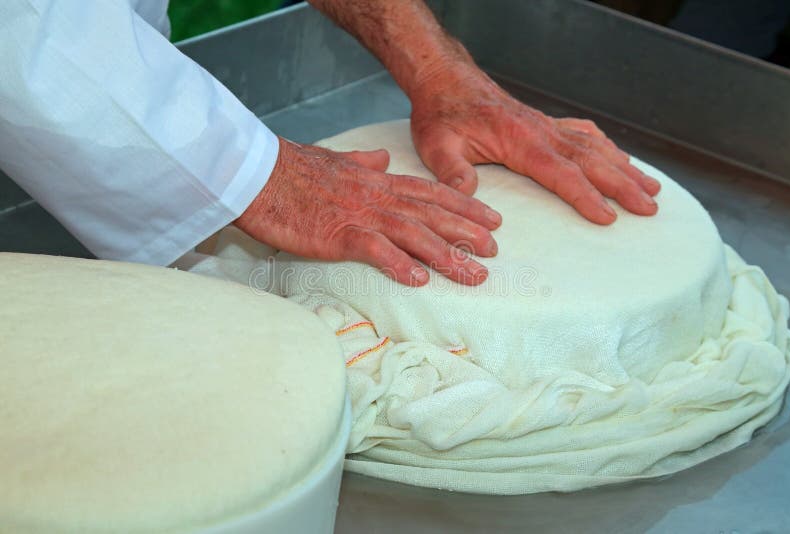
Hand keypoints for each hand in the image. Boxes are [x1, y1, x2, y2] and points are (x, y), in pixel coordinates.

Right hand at [235, 138, 501, 285]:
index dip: (465, 206)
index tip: (492, 219)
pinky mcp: (338, 234)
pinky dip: (399, 264)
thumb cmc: (292, 170)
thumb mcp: (335, 160)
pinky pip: (375, 250)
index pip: (432, 194)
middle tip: (496, 250)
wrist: (257, 173)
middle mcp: (378, 197)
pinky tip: (419, 280)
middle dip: (468, 232)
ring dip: (447, 255)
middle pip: (433, 215)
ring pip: (415, 235)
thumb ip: (362, 161)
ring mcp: (360, 216)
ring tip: (474, 274)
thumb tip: (382, 159)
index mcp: (378, 182)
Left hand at [409, 62, 660, 223]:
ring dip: (625, 168)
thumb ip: (451, 170)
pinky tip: (621, 157)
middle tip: (650, 208)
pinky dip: (607, 147)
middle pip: (591, 161)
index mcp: (520, 140)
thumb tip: (466, 193)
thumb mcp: (436, 145)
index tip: (609, 217)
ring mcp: (545, 126)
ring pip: (595, 147)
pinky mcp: (543, 124)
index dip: (586, 195)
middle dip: (623, 185)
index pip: (561, 172)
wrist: (446, 80)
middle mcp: (541, 131)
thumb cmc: (441, 114)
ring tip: (653, 189)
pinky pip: (583, 133)